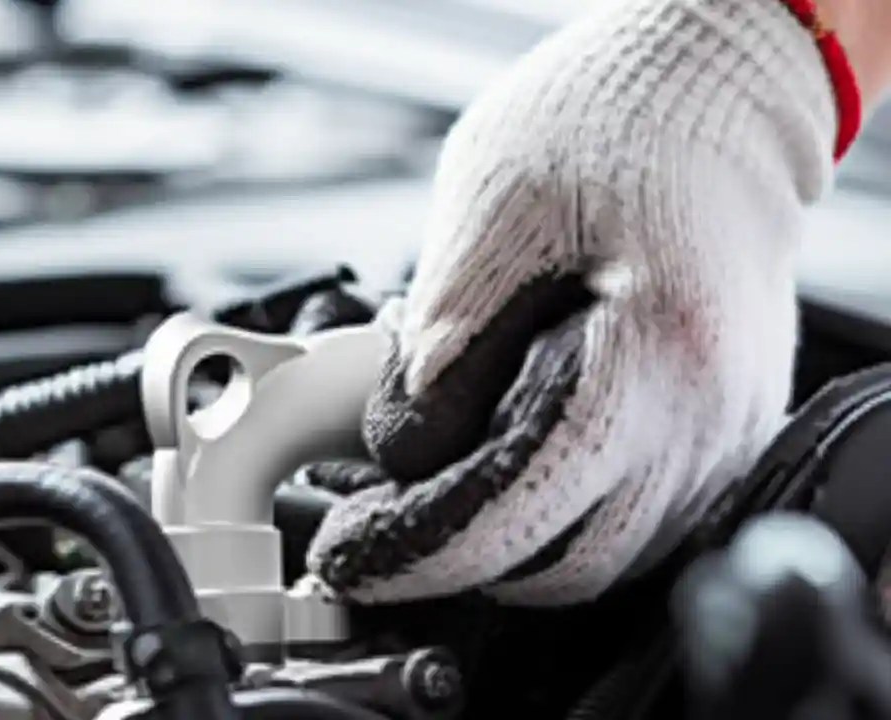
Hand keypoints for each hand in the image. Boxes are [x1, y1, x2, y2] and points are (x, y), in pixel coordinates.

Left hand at [305, 0, 839, 605]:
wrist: (709, 94)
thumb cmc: (609, 126)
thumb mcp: (489, 222)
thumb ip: (440, 351)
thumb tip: (398, 451)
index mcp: (656, 358)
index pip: (522, 513)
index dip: (421, 548)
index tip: (358, 551)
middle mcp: (712, 418)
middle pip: (570, 564)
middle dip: (464, 558)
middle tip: (385, 522)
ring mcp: (727, 430)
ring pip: (607, 554)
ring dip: (515, 544)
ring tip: (440, 492)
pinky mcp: (723, 425)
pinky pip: (638, 514)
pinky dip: (564, 514)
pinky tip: (510, 469)